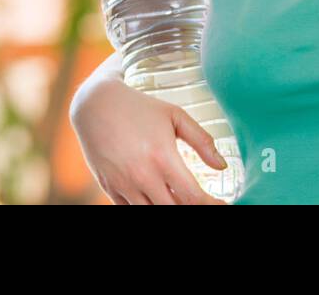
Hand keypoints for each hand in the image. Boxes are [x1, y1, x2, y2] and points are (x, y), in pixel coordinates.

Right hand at [70, 75, 230, 204]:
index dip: (210, 204)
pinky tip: (158, 198)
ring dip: (170, 208)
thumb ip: (202, 141)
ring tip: (180, 197)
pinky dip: (147, 208)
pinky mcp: (109, 188)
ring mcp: (124, 185)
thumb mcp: (176, 116)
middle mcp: (142, 176)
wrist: (96, 105)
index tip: (221, 204)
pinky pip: (131, 210)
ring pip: (152, 213)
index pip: (192, 196)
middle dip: (191, 207)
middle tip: (201, 199)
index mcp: (163, 157)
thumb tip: (222, 166)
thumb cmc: (139, 108)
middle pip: (174, 209)